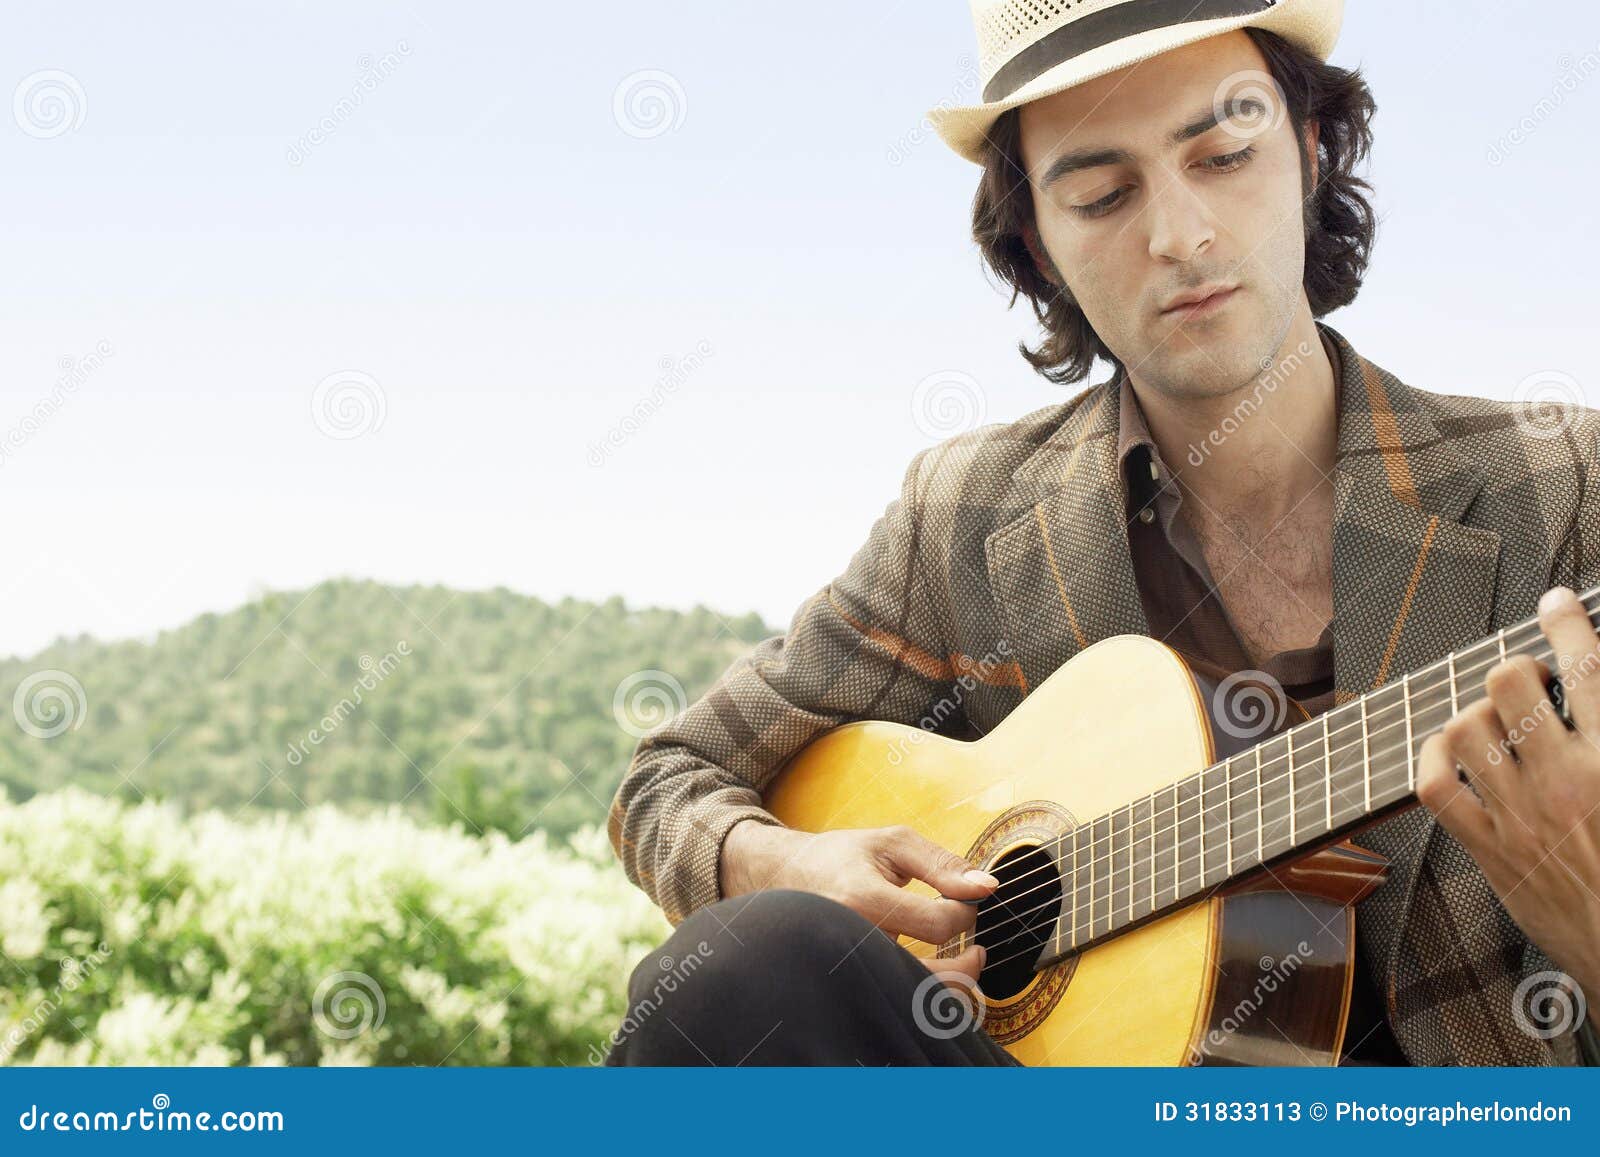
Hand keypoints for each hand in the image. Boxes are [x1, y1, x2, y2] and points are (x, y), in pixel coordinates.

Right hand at [720, 820, 997, 984]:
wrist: (783, 877)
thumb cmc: (841, 857)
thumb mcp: (892, 844)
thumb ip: (942, 865)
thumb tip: (988, 887)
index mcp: (860, 897)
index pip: (935, 924)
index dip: (964, 914)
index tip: (965, 901)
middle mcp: (850, 939)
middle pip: (924, 979)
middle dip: (965, 970)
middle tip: (977, 952)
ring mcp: (846, 966)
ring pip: (909, 1001)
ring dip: (948, 991)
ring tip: (964, 968)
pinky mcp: (848, 980)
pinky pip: (894, 1001)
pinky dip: (923, 997)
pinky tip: (935, 978)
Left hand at [1417, 586, 1599, 1026]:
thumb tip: (1593, 698)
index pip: (1588, 670)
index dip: (1568, 625)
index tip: (1557, 605)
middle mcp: (1567, 782)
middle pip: (1510, 685)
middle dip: (1515, 669)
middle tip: (1528, 682)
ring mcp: (1521, 817)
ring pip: (1466, 726)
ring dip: (1478, 711)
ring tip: (1497, 721)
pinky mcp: (1490, 851)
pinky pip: (1435, 785)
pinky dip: (1433, 757)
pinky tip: (1450, 753)